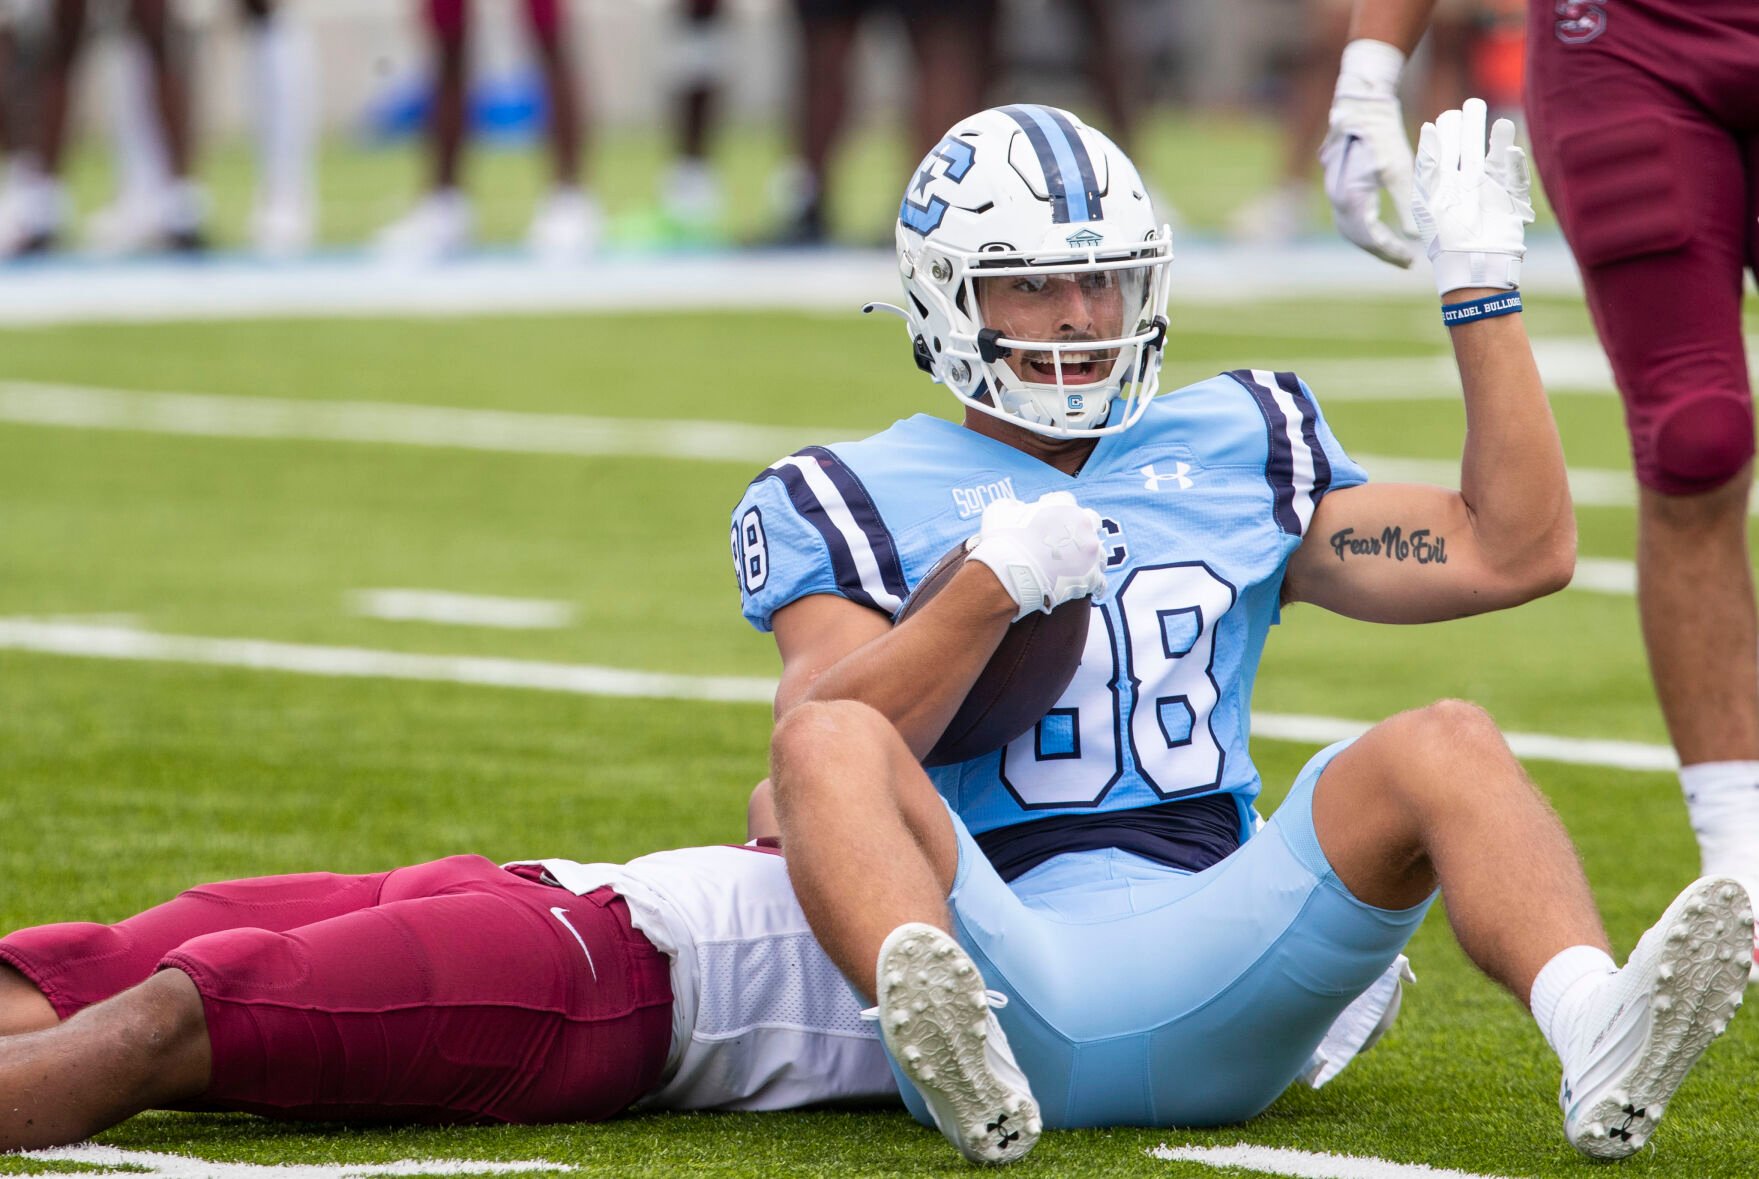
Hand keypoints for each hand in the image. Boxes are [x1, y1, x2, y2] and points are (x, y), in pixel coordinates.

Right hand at [966, 492, 1106, 621]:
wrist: (1009, 571)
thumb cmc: (1002, 540)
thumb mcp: (999, 511)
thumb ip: (1012, 505)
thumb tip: (1016, 507)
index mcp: (1063, 506)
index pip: (1066, 500)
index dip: (1057, 511)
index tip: (1049, 521)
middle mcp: (1082, 524)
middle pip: (1091, 522)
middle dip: (1081, 530)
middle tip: (1068, 542)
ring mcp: (1090, 551)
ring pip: (1099, 552)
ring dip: (1090, 558)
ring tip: (1078, 567)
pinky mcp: (1091, 577)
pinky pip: (1100, 582)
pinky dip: (1094, 585)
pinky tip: (1087, 588)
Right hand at [1320, 39, 1416, 267]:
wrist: (1359, 105)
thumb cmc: (1381, 134)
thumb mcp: (1400, 168)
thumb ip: (1406, 203)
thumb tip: (1415, 236)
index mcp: (1350, 199)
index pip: (1370, 238)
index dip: (1391, 252)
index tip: (1411, 260)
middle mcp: (1336, 200)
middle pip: (1358, 239)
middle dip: (1382, 252)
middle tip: (1406, 261)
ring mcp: (1333, 192)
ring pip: (1351, 230)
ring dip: (1372, 242)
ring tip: (1394, 250)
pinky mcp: (1337, 186)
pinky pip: (1348, 217)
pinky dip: (1365, 229)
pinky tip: (1380, 229)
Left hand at [1413, 97, 1534, 295]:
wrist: (1471, 264)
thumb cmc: (1444, 236)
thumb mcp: (1428, 198)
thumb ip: (1428, 163)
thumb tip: (1429, 127)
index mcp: (1444, 185)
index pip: (1446, 152)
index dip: (1447, 133)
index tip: (1448, 114)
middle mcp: (1466, 185)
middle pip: (1471, 149)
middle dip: (1471, 128)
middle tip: (1473, 104)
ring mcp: (1490, 191)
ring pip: (1494, 158)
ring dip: (1497, 139)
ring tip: (1499, 122)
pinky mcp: (1510, 201)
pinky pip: (1515, 177)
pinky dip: (1514, 162)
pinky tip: (1511, 146)